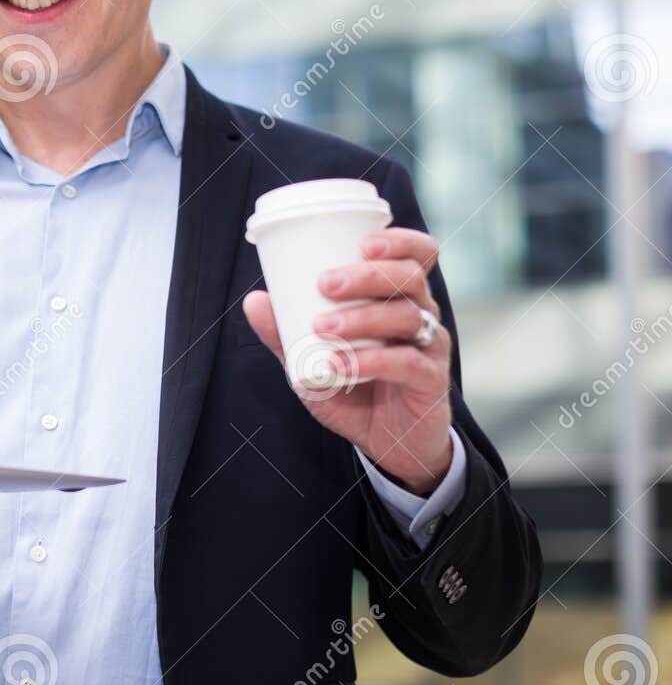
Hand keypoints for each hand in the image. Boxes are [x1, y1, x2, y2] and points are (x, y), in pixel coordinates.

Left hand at [243, 226, 452, 494]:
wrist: (388, 443)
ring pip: (407, 316)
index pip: (416, 256)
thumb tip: (254, 300)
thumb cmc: (354, 389)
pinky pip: (407, 363)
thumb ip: (286, 332)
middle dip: (366, 275)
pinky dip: (370, 361)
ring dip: (363, 317)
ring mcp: (430, 347)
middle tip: (325, 283)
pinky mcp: (431, 381)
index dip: (400, 241)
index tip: (364, 242)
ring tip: (323, 326)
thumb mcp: (313, 358)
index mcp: (399, 297)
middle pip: (408, 278)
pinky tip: (339, 364)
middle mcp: (421, 315)